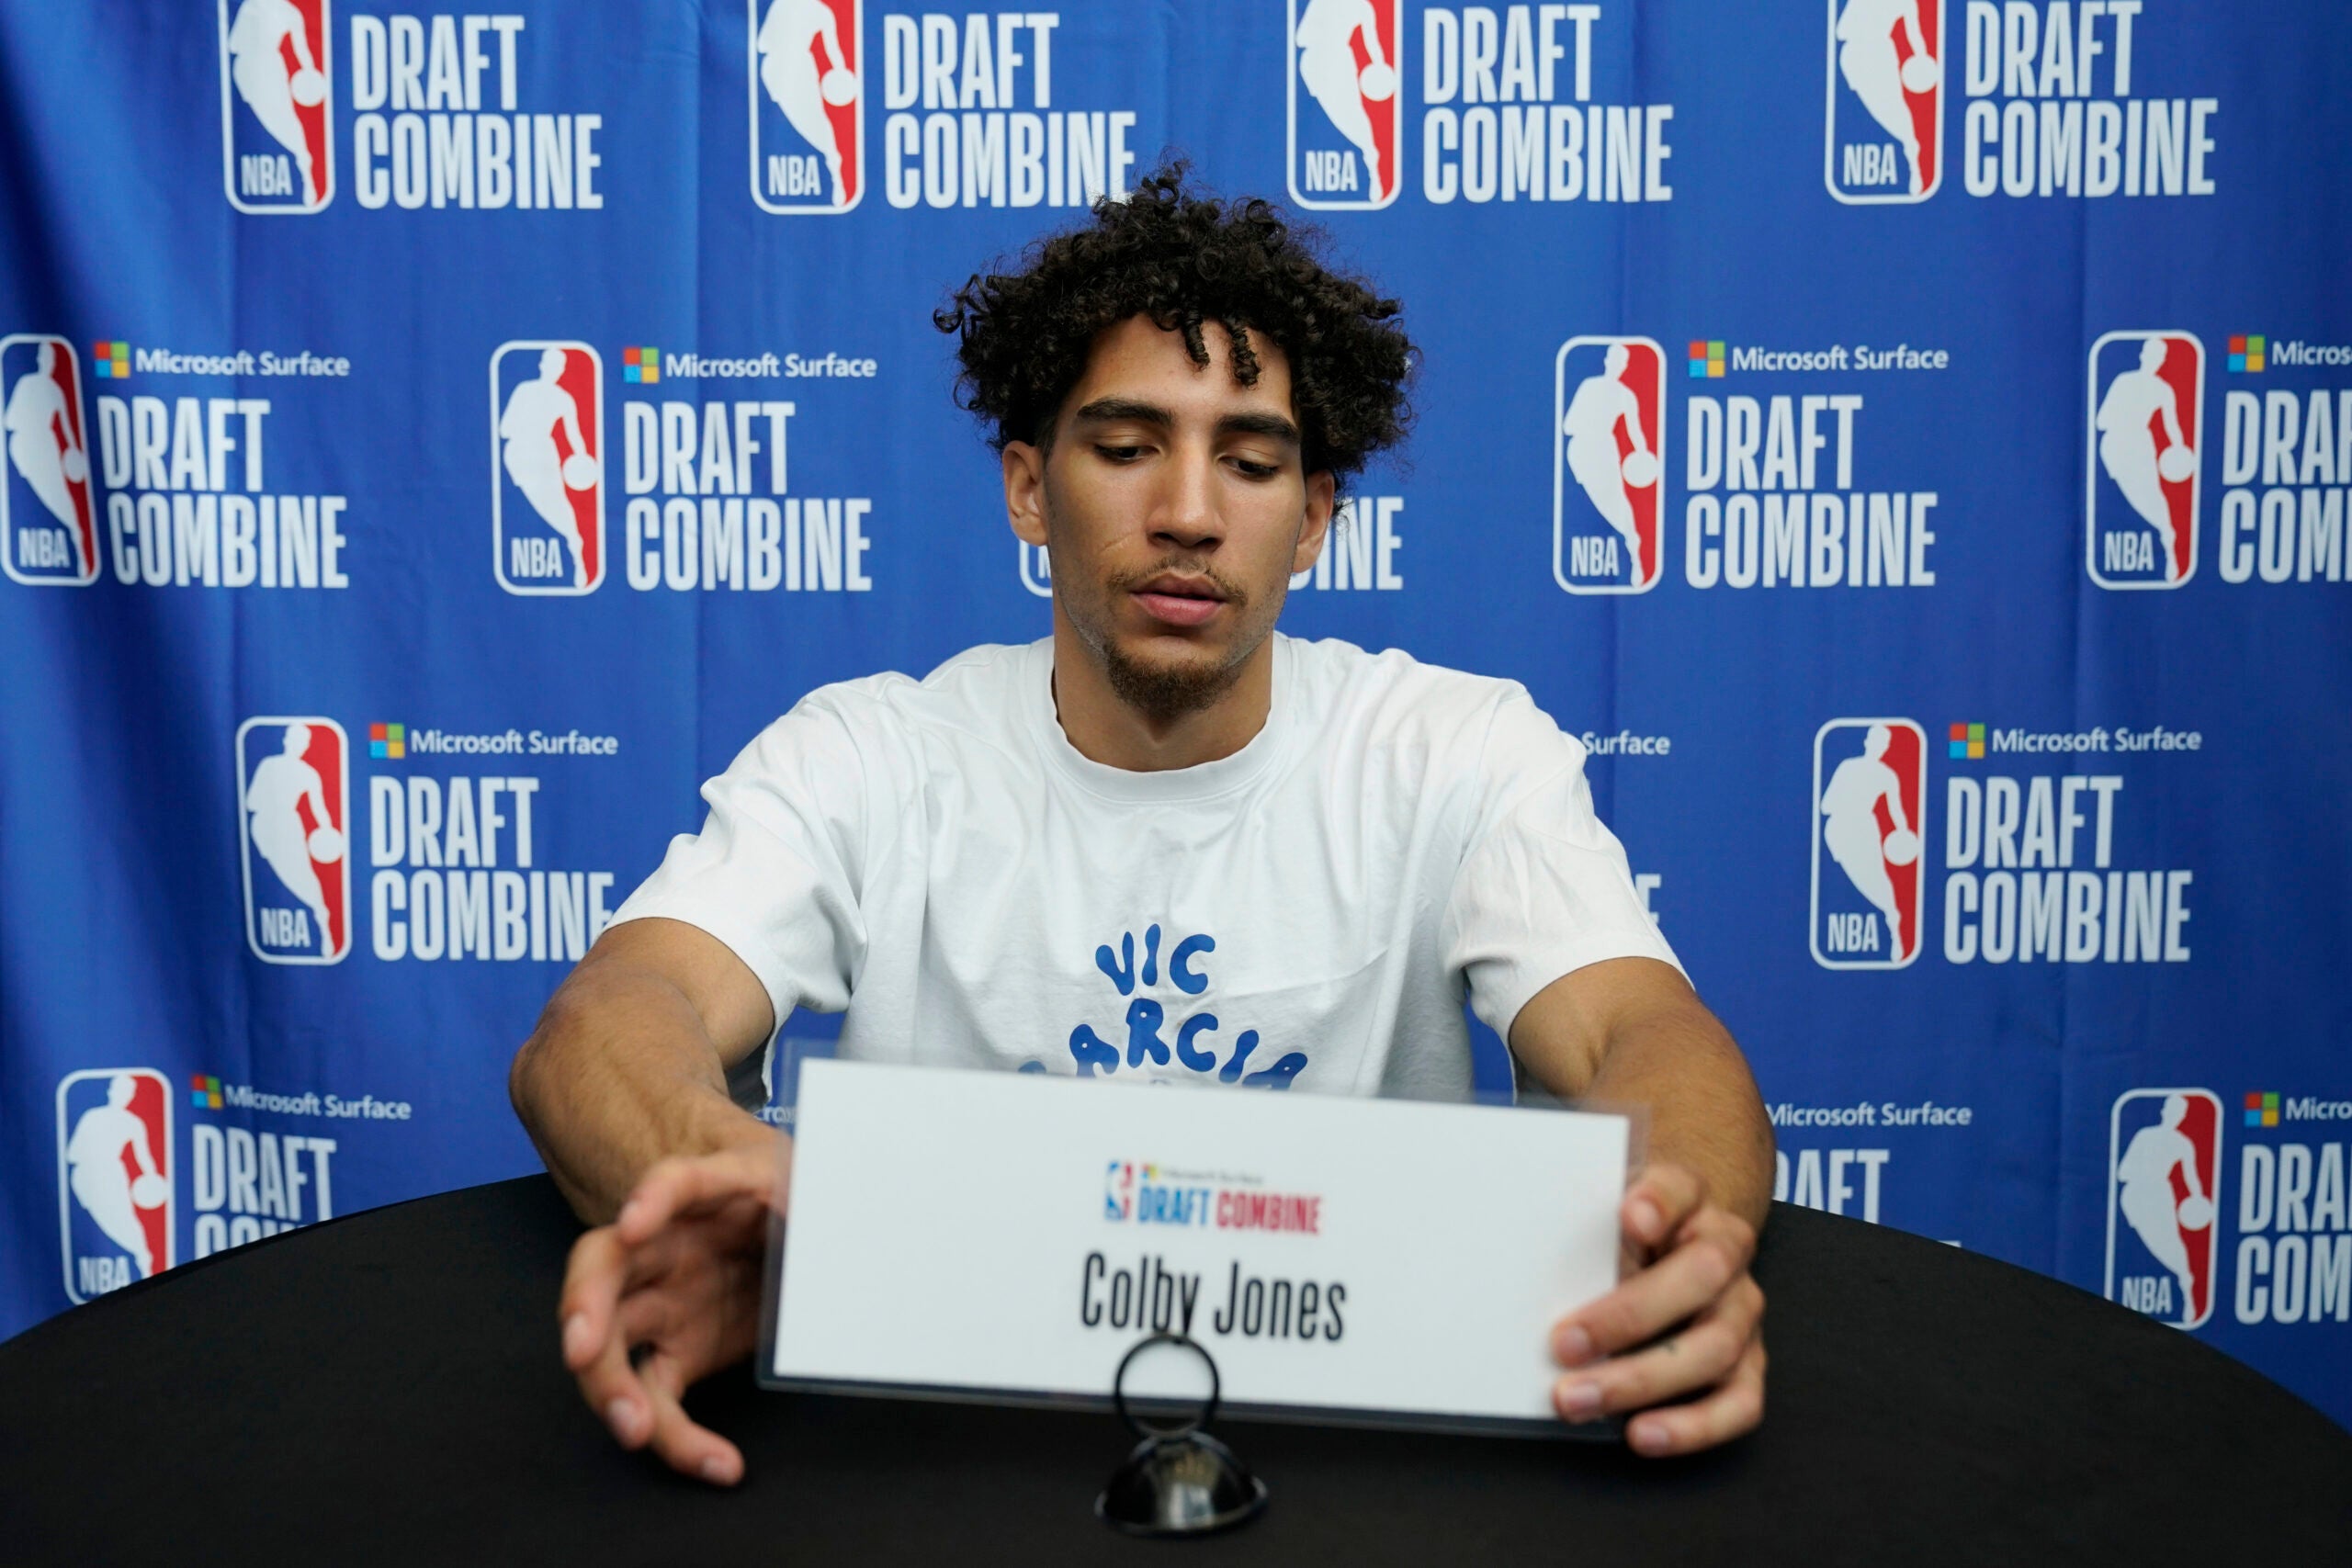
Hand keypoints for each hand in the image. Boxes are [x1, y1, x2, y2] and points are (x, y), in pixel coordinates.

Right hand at [558, 1139, 784, 1484]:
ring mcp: (662, 1303)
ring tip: (636, 1430)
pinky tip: (713, 1462)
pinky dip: (677, 1435)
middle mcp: (663, 1249)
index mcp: (706, 1194)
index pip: (673, 1183)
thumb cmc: (788, 1192)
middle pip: (602, 1269)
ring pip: (610, 1344)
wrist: (781, 1219)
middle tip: (583, 1351)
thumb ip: (817, 1213)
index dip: (651, 1199)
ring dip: (612, 1388)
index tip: (633, 1225)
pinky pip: (659, 1397)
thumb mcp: (812, 1189)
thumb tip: (839, 1255)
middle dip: (584, 1308)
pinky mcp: (677, 1352)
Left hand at [1547, 1162, 1764, 1455]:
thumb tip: (1516, 1267)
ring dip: (1643, 1379)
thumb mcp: (1599, 1214)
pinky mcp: (1748, 1363)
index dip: (1659, 1201)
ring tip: (1581, 1400)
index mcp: (1689, 1199)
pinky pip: (1738, 1402)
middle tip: (1563, 1344)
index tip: (1631, 1217)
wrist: (1667, 1245)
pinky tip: (1642, 1433)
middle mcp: (1725, 1250)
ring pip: (1716, 1346)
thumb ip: (1578, 1230)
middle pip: (1700, 1276)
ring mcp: (1741, 1309)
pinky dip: (1692, 1425)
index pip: (1679, 1187)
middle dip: (1628, 1316)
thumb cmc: (1619, 1235)